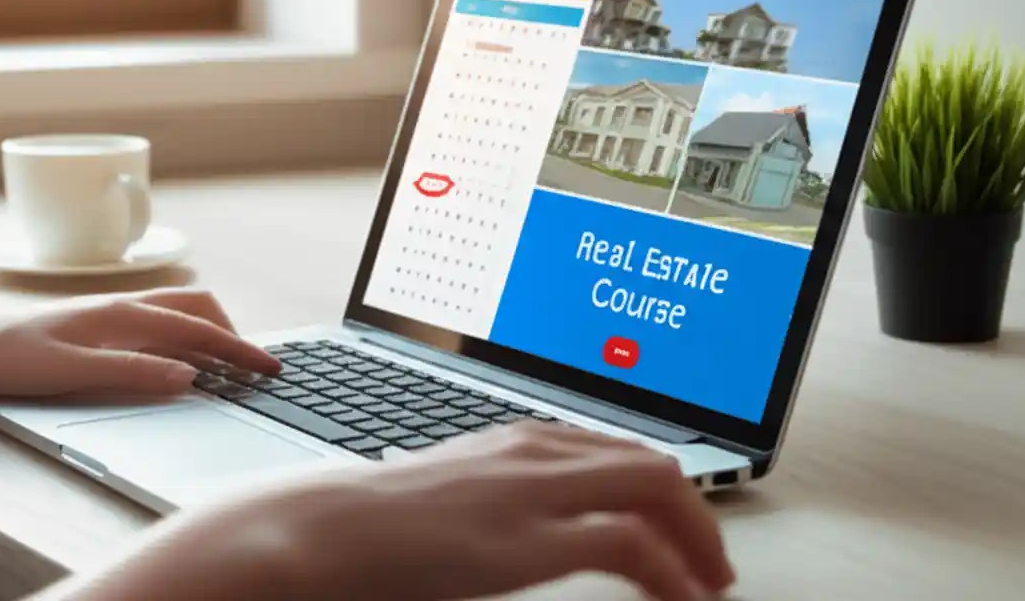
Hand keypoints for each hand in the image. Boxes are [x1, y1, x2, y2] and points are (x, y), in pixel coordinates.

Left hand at [0, 288, 278, 396]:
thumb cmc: (10, 359)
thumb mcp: (71, 372)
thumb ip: (132, 371)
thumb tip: (190, 376)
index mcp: (124, 314)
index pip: (199, 328)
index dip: (239, 349)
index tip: (270, 368)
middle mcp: (125, 306)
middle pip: (200, 307)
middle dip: (234, 334)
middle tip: (255, 368)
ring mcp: (115, 313)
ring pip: (182, 312)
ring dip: (212, 332)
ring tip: (229, 365)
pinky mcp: (104, 324)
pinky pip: (163, 323)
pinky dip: (188, 338)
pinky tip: (185, 361)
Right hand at [42, 423, 734, 600]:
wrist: (314, 532)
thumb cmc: (364, 524)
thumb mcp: (440, 499)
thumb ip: (487, 500)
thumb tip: (512, 528)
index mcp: (511, 440)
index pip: (612, 447)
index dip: (659, 484)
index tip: (679, 521)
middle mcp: (531, 450)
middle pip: (647, 461)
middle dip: (694, 510)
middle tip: (710, 559)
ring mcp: (533, 487)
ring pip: (653, 489)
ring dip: (695, 538)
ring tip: (709, 583)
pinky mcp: (528, 535)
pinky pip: (630, 545)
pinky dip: (671, 572)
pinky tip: (680, 599)